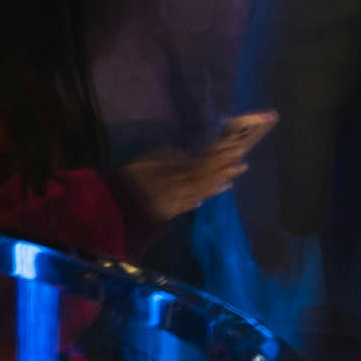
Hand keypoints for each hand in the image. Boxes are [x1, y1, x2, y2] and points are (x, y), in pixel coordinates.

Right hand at [121, 113, 277, 226]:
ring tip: (232, 178)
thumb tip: (184, 155)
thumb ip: (167, 156)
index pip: (205, 163)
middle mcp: (184, 187)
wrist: (118, 207)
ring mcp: (180, 200)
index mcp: (177, 172)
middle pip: (208, 177)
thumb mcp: (146, 160)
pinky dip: (203, 197)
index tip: (235, 149)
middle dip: (225, 169)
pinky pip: (192, 202)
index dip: (221, 157)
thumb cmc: (128, 179)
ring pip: (203, 190)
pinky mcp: (174, 211)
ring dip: (219, 183)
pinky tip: (211, 194)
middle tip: (243, 163)